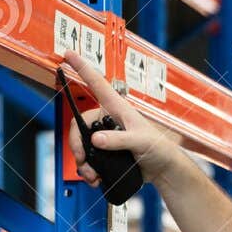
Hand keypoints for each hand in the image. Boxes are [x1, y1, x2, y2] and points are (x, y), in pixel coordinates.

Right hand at [61, 50, 181, 185]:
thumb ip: (119, 140)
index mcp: (119, 109)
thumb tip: (96, 139)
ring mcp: (107, 136)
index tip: (68, 54)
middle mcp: (110, 120)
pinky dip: (88, 169)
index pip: (97, 84)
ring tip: (92, 174)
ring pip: (82, 144)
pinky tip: (95, 177)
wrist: (163, 169)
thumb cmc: (159, 149)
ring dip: (82, 162)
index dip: (82, 68)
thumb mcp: (141, 142)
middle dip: (77, 143)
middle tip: (82, 159)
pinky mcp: (106, 152)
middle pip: (81, 124)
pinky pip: (88, 157)